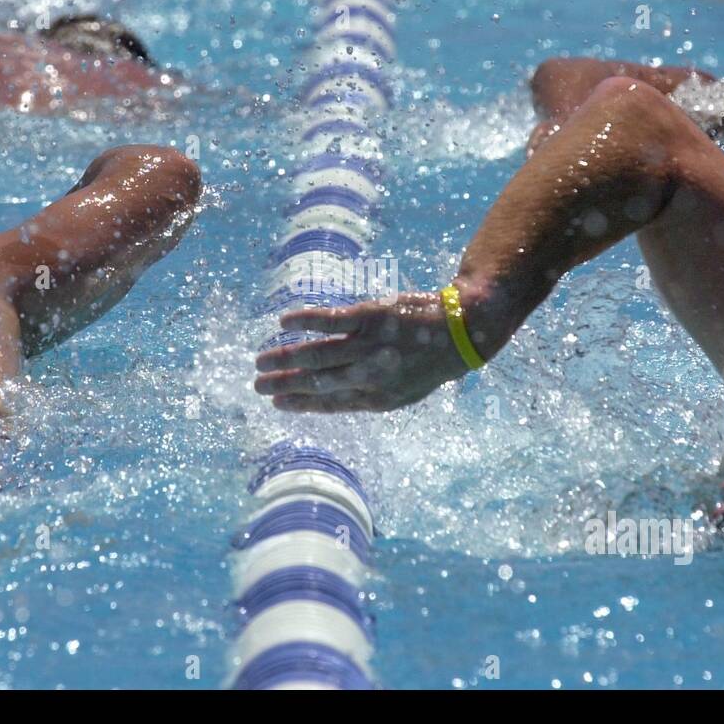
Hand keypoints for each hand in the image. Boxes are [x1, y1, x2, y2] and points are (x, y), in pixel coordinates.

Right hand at [254, 291, 473, 412]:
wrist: (465, 329)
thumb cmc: (436, 359)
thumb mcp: (409, 389)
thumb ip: (375, 391)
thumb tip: (341, 392)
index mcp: (379, 399)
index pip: (331, 404)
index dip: (301, 404)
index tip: (278, 404)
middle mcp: (369, 376)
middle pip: (317, 382)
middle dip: (285, 385)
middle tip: (258, 386)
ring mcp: (368, 346)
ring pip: (317, 354)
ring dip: (285, 357)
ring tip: (261, 361)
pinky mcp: (370, 318)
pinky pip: (330, 321)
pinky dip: (305, 321)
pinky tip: (284, 323)